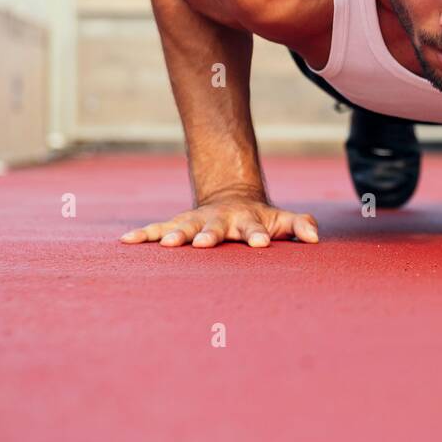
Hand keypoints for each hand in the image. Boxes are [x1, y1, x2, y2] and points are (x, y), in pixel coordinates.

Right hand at [120, 192, 319, 247]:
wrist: (231, 198)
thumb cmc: (261, 220)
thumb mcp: (283, 220)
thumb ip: (300, 225)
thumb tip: (315, 238)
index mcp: (247, 221)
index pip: (255, 229)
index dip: (258, 235)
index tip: (261, 244)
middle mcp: (220, 220)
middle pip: (215, 228)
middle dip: (209, 235)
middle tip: (203, 243)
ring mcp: (197, 222)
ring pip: (184, 226)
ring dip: (175, 234)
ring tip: (165, 243)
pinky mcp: (178, 225)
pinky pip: (158, 229)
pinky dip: (144, 234)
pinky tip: (126, 241)